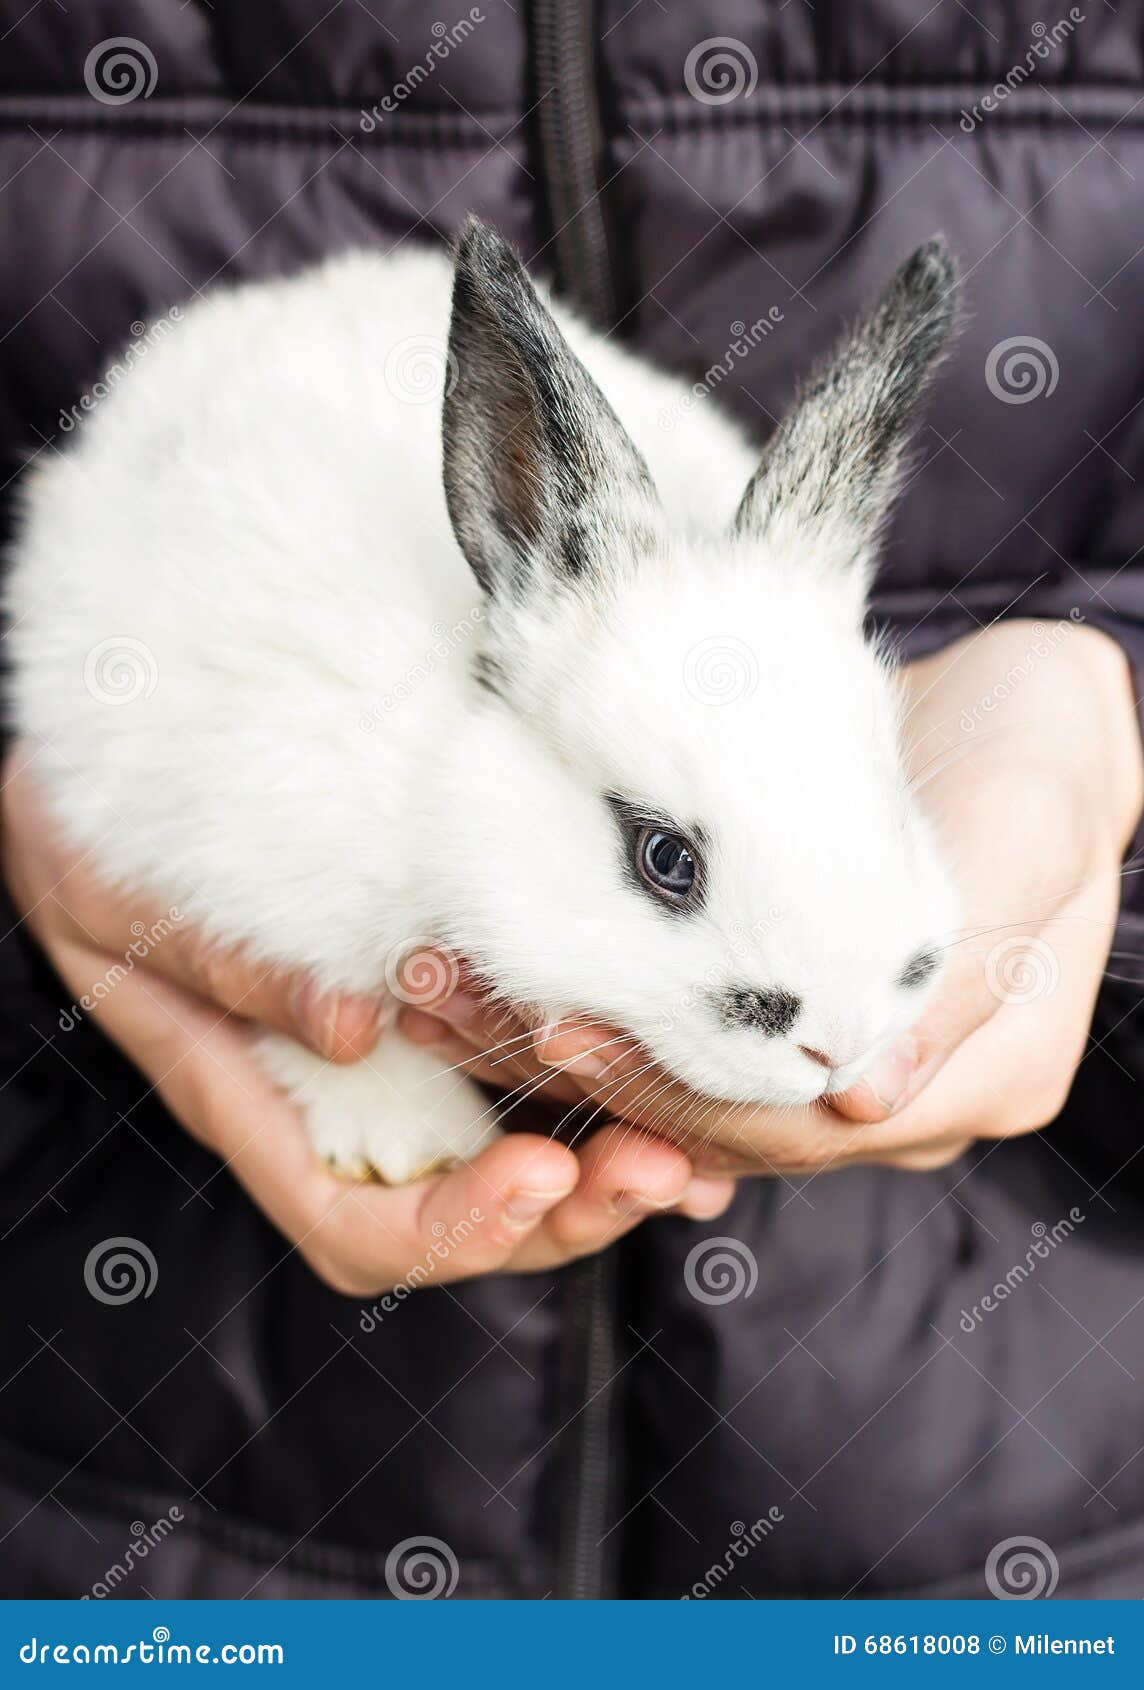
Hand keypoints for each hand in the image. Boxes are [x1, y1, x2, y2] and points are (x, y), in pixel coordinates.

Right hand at [1, 743, 732, 1296]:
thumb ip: (218, 969)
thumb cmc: (87, 839)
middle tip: (657, 1170)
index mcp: (246, 1096)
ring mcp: (374, 1059)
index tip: (540, 1174)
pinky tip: (662, 1090)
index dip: (455, 1225)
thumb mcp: (119, 896)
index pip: (356, 1220)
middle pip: (451, 1218)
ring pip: (495, 1161)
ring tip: (691, 1159)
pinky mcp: (415, 1006)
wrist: (86, 780)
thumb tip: (348, 1026)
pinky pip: (509, 1081)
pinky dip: (591, 1102)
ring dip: (599, 1174)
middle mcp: (323, 1099)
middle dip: (561, 1216)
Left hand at [423, 620, 1142, 1176]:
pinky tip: (503, 979)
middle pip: (725, 1119)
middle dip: (592, 1072)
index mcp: (980, 1078)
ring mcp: (842, 1062)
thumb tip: (865, 1098)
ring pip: (689, 1087)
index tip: (566, 1029)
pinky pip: (684, 1038)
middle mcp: (903, 1097)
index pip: (799, 1125)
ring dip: (566, 1049)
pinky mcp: (789, 1013)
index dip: (677, 1091)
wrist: (1016, 712)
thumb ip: (960, 973)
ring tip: (445, 996)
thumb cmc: (1036, 758)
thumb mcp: (1024, 836)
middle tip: (463, 1012)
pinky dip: (600, 1010)